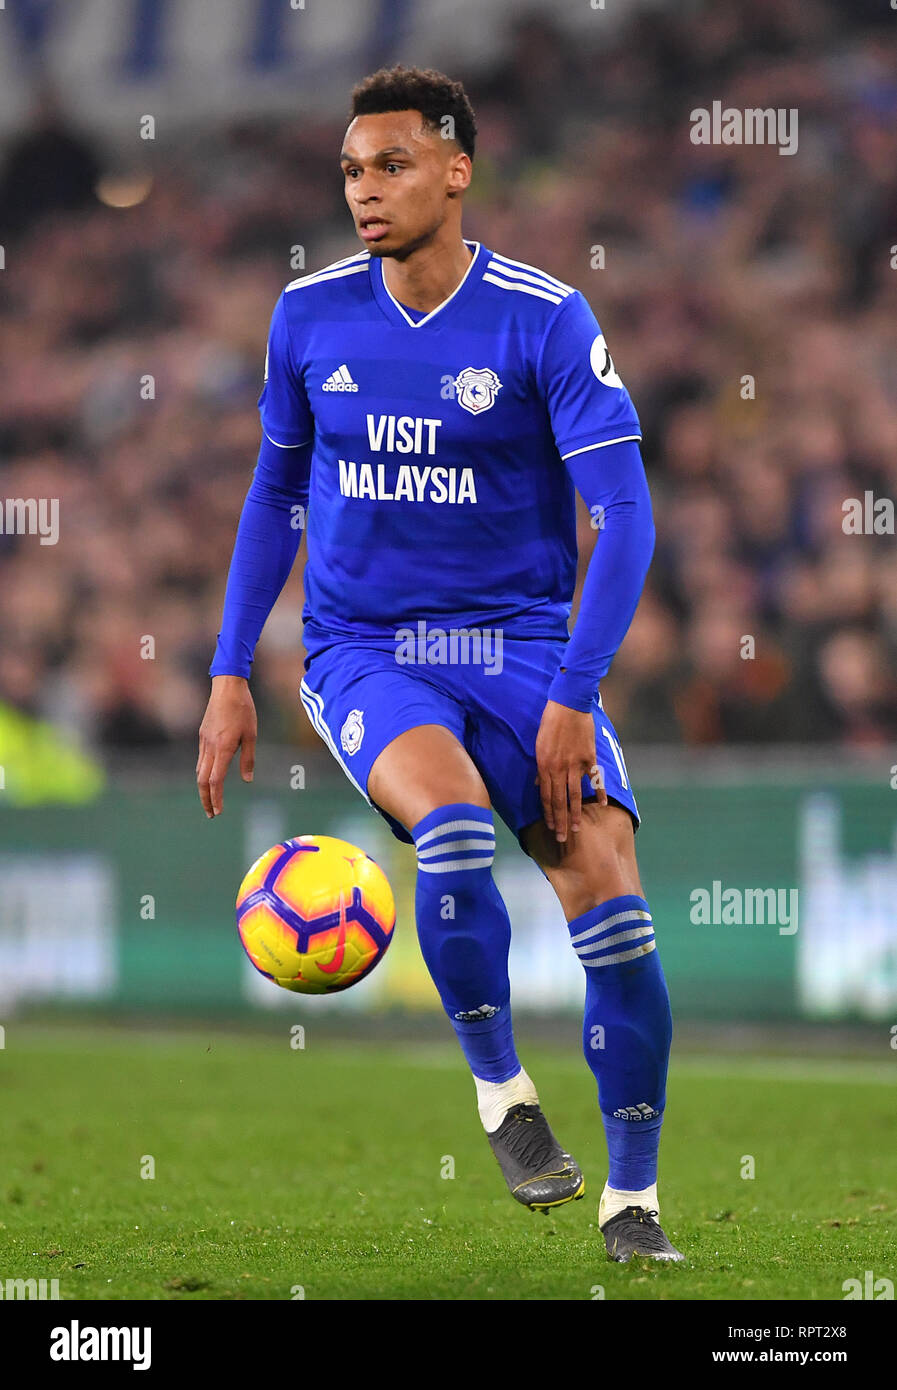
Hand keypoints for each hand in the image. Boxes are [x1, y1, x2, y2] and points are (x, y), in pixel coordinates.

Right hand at [196, 675, 256, 817]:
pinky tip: (210, 777)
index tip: (218, 811)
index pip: (216, 780)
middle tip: (211, 814)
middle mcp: (210, 747)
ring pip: (199, 770)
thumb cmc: (243, 709)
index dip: (216, 797)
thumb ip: (248, 759)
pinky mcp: (203, 735)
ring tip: (210, 799)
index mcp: (223, 748)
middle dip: (206, 799)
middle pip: (203, 780)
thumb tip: (247, 780)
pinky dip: (203, 773)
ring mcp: (204, 741)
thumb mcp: (252, 734)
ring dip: (203, 787)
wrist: (227, 686)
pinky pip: (201, 758)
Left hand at [534, 698, 604, 842]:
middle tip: (561, 838)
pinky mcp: (589, 757)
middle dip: (559, 821)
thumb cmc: (550, 723)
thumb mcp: (539, 745)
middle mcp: (559, 768)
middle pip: (559, 800)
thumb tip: (539, 784)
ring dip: (575, 813)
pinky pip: (594, 778)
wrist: (567, 705)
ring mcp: (575, 764)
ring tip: (576, 828)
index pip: (545, 796)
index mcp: (544, 766)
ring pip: (575, 795)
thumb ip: (540, 767)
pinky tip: (601, 804)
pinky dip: (599, 791)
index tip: (550, 828)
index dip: (547, 814)